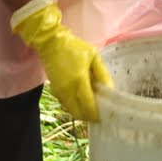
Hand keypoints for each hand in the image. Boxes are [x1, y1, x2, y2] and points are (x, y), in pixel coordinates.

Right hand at [11, 0, 111, 121]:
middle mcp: (68, 91)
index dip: (97, 114)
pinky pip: (67, 105)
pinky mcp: (55, 92)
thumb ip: (102, 74)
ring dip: (82, 112)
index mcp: (79, 81)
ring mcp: (60, 93)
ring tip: (92, 106)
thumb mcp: (93, 56)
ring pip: (72, 111)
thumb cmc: (75, 47)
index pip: (89, 106)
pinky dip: (75, 106)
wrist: (52, 44)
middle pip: (79, 113)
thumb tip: (109, 90)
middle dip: (89, 116)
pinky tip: (81, 100)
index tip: (104, 115)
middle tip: (99, 112)